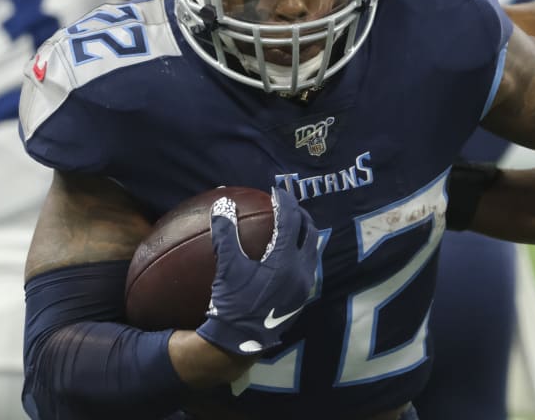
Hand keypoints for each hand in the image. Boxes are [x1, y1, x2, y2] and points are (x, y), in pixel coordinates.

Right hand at [196, 188, 319, 355]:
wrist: (240, 342)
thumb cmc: (233, 304)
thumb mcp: (227, 268)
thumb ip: (226, 234)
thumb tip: (222, 204)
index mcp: (286, 262)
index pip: (292, 222)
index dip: (285, 202)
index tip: (276, 192)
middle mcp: (302, 273)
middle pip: (311, 233)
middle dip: (301, 216)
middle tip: (288, 206)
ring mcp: (304, 287)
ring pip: (312, 251)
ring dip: (303, 235)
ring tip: (290, 227)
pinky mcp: (301, 299)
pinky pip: (307, 267)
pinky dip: (300, 253)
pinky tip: (284, 255)